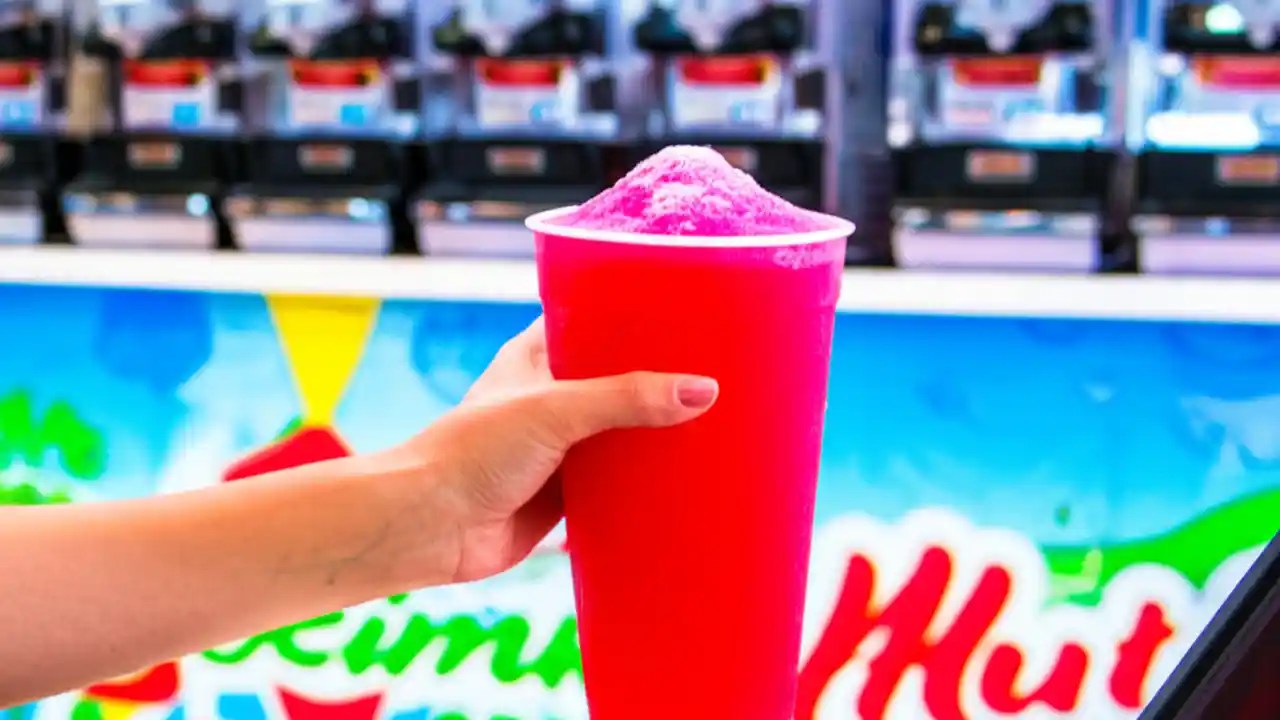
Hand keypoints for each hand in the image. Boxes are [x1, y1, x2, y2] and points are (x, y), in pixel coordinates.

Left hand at [385, 317, 717, 584]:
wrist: (430, 528)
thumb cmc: (472, 453)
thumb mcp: (555, 410)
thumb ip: (627, 398)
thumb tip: (703, 391)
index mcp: (537, 356)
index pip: (592, 319)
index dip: (635, 313)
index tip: (687, 309)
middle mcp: (550, 397)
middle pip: (617, 379)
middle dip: (660, 379)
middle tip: (720, 368)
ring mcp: (559, 446)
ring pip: (621, 433)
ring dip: (657, 434)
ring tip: (719, 420)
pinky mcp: (566, 493)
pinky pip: (617, 483)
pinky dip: (646, 482)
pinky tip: (689, 478)